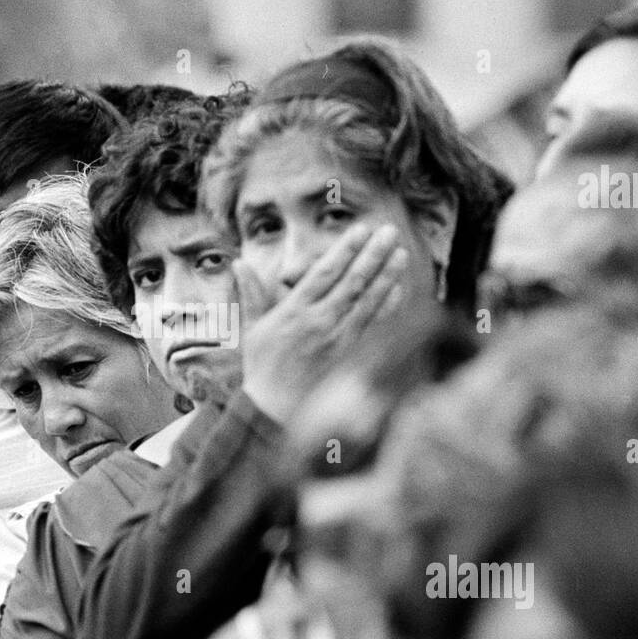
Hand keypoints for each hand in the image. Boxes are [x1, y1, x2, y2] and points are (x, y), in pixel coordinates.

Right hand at [238, 224, 408, 423]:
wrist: (275, 408)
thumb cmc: (262, 367)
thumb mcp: (251, 327)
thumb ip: (250, 292)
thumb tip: (238, 261)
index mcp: (294, 311)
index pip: (326, 272)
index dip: (345, 249)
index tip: (361, 230)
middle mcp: (319, 322)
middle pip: (353, 282)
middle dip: (373, 254)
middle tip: (388, 231)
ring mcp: (338, 339)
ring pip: (368, 301)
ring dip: (386, 275)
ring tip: (399, 253)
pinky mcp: (349, 355)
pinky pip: (373, 325)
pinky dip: (387, 305)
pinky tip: (398, 288)